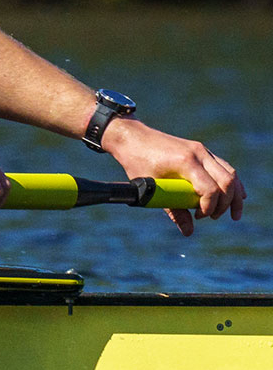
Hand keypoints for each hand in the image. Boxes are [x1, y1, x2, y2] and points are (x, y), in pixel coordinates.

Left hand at [101, 119, 246, 234]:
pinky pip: (225, 168)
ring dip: (235, 195)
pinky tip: (236, 196)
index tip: (198, 216)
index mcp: (186, 162)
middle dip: (226, 204)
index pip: (210, 189)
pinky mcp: (202, 151)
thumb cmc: (137, 162)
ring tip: (233, 214)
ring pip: (230, 173)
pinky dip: (232, 183)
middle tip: (213, 217)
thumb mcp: (151, 188)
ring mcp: (203, 150)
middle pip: (227, 182)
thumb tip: (189, 231)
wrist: (132, 137)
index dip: (208, 207)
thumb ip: (173, 210)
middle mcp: (199, 154)